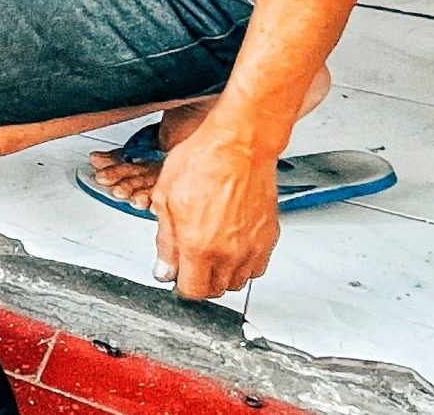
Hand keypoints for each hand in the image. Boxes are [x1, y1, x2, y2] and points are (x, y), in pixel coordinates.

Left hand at [150, 131, 279, 300]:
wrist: (240, 143)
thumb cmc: (204, 160)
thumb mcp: (165, 198)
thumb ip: (165, 241)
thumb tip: (164, 268)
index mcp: (199, 246)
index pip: (192, 290)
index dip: (180, 285)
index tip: (177, 275)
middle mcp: (229, 253)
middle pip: (216, 289)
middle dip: (200, 280)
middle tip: (191, 260)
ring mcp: (252, 246)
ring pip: (238, 281)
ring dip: (222, 274)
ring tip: (211, 252)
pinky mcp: (269, 236)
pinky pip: (257, 265)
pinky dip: (244, 263)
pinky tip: (232, 245)